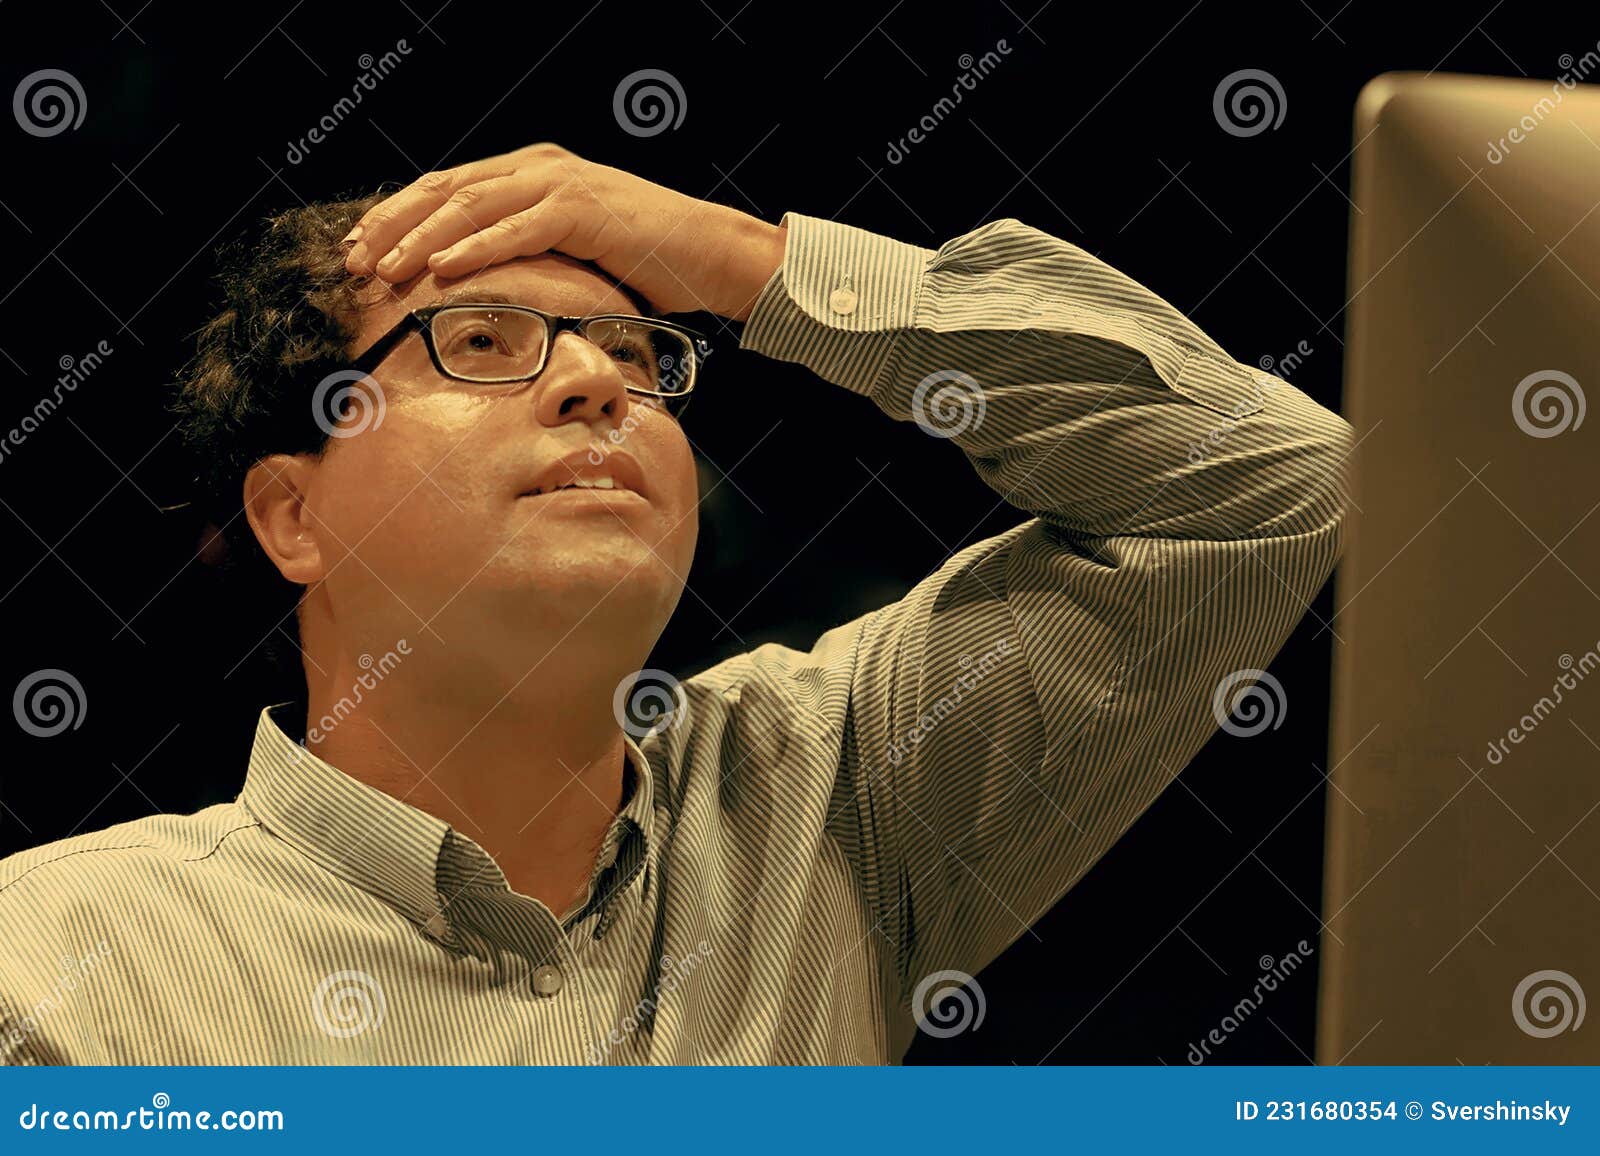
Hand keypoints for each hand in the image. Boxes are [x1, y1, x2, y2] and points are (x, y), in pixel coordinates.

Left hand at [342, 142, 787, 321]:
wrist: (713, 256)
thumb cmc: (648, 265)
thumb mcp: (574, 256)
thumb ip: (530, 256)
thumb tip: (480, 292)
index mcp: (531, 174)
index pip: (447, 190)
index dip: (398, 218)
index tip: (359, 251)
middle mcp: (540, 167)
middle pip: (446, 191)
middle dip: (393, 226)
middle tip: (352, 262)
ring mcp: (560, 183)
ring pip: (471, 207)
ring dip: (420, 240)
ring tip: (383, 269)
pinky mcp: (583, 209)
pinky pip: (516, 229)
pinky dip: (474, 248)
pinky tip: (439, 269)